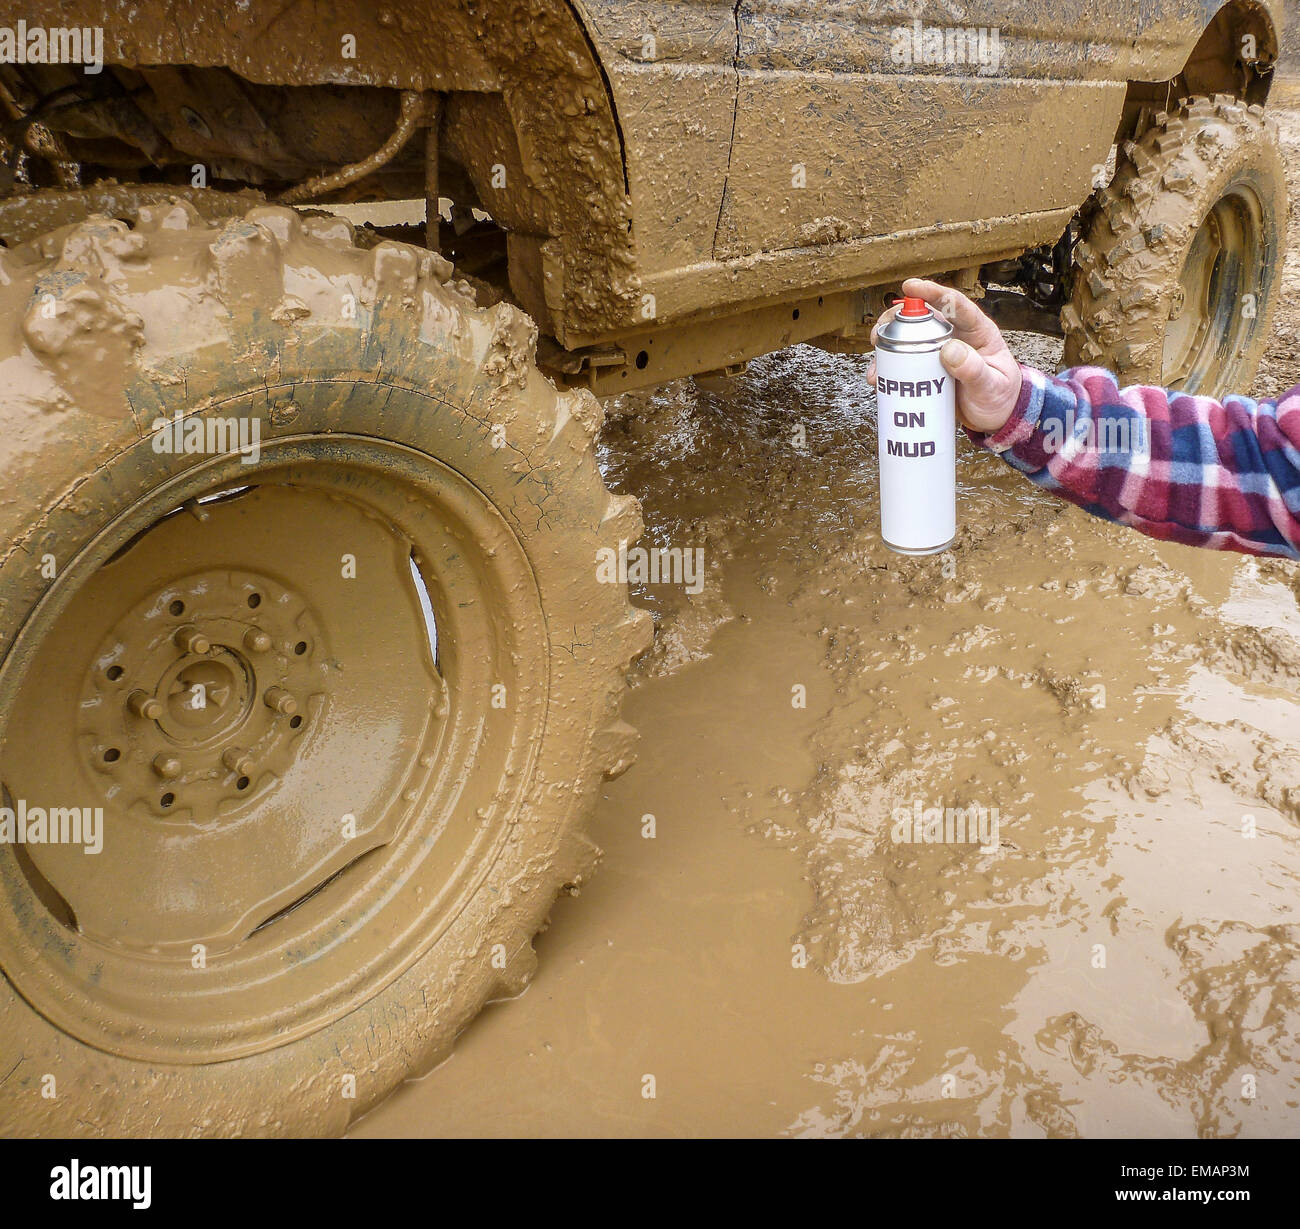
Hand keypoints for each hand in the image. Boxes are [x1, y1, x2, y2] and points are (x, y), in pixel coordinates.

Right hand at [866, 278, 1022, 433]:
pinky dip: (888, 369)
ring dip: (887, 347)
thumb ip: (974, 368)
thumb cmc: (1000, 396)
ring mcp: (939, 352)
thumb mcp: (992, 385)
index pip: (954, 304)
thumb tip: (949, 349)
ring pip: (908, 338)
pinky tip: (879, 379)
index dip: (931, 292)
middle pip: (922, 318)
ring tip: (876, 366)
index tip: (910, 286)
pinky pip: (905, 362)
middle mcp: (954, 336)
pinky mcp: (928, 369)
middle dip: (896, 320)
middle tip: (880, 334)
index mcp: (976, 331)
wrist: (995, 416)